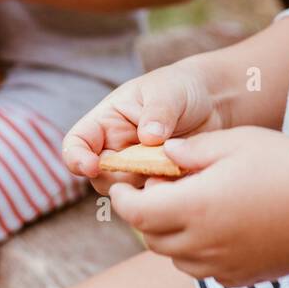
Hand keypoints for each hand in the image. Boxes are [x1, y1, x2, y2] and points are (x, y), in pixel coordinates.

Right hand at [62, 58, 224, 192]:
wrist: (211, 102)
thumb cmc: (179, 88)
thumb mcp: (167, 91)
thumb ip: (157, 112)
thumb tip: (149, 137)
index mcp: (106, 123)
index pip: (76, 144)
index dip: (77, 159)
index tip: (92, 166)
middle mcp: (116, 150)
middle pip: (101, 178)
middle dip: (121, 177)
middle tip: (150, 163)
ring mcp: (137, 170)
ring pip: (128, 193)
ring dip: (148, 185)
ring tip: (174, 164)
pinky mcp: (159, 183)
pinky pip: (155, 199)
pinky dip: (168, 193)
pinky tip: (186, 174)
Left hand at [107, 126, 288, 285]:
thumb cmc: (287, 166)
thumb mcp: (235, 143)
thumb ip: (192, 151)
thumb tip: (165, 155)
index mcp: (195, 207)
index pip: (136, 213)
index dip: (123, 198)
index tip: (124, 184)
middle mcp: (202, 244)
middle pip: (151, 238)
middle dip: (144, 215)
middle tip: (156, 189)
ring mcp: (221, 267)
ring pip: (175, 257)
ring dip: (170, 234)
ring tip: (189, 205)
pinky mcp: (240, 277)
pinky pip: (203, 268)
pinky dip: (197, 250)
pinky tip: (219, 224)